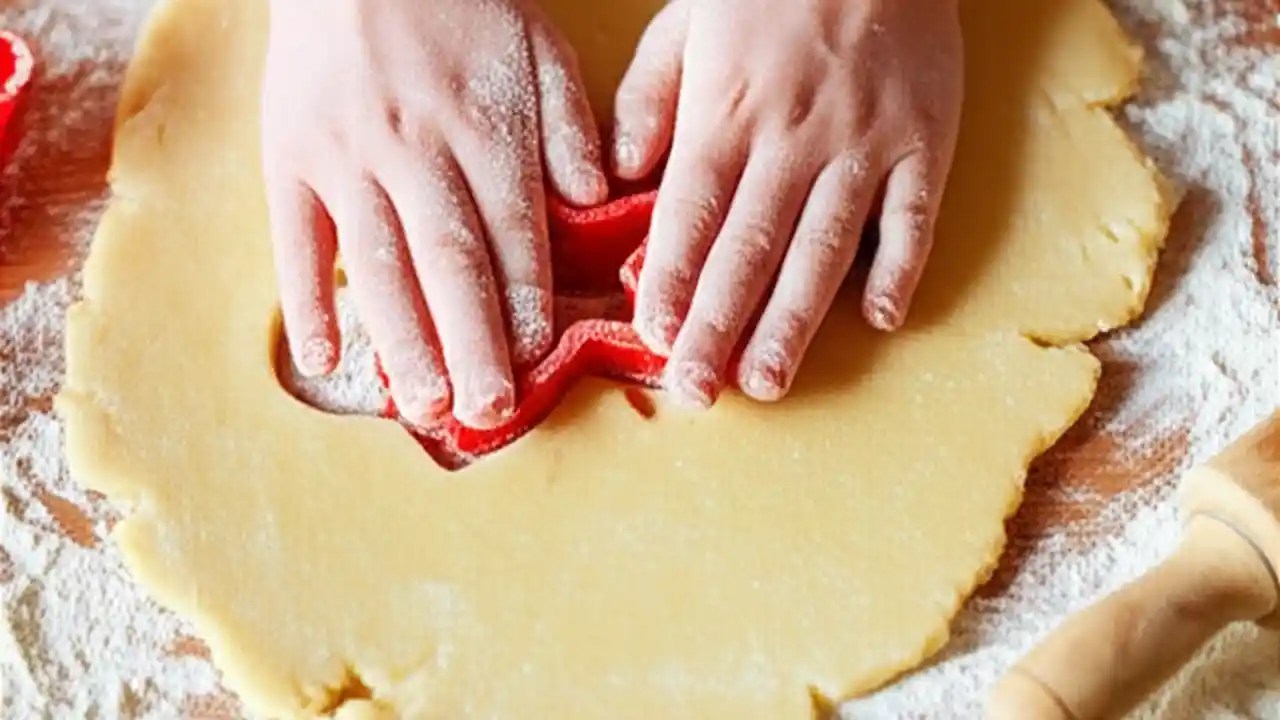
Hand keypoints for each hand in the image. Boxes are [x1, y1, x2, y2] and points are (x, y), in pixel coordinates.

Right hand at [262, 0, 606, 428]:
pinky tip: (323, 357)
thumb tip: (597, 201)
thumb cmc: (458, 7)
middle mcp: (418, 153)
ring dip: (402, 341)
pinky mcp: (288, 160)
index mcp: (488, 130)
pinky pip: (295, 241)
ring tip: (423, 405)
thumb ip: (569, 127)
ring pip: (378, 265)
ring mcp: (347, 160)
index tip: (537, 365)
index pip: (514, 236)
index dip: (527, 306)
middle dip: (474, 345)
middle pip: (450, 264)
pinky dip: (307, 300)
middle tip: (489, 412)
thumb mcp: (536, 47)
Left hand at [613, 0, 963, 406]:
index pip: (691, 214)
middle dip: (719, 325)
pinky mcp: (927, 139)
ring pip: (823, 246)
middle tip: (698, 390)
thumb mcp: (686, 21)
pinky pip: (914, 215)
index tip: (652, 337)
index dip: (671, 280)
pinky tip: (879, 320)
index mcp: (728, 111)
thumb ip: (650, 99)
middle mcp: (793, 137)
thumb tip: (618, 175)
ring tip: (768, 382)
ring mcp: (865, 142)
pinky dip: (899, 268)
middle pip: (748, 247)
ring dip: (794, 321)